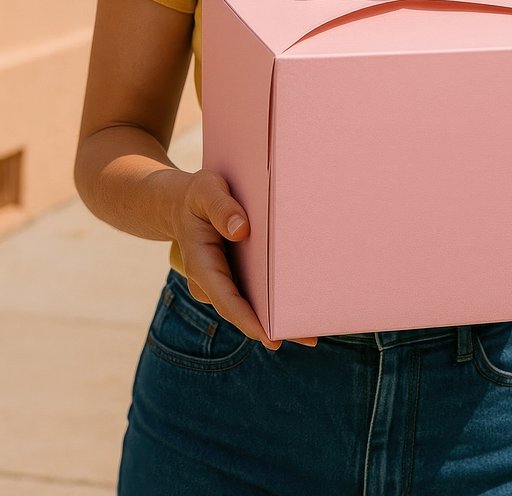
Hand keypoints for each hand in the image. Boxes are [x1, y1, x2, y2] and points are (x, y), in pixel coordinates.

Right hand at [168, 168, 317, 351]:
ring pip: (250, 307)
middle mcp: (212, 281)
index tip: (270, 337)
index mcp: (201, 264)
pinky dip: (273, 304)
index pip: (225, 298)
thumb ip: (221, 207)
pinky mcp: (234, 278)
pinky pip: (253, 295)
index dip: (247, 320)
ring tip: (312, 332)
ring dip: (277, 320)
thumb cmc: (197, 196)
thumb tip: (241, 230)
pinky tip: (299, 309)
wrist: (181, 204)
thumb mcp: (205, 190)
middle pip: (242, 311)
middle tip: (308, 339)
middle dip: (272, 328)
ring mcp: (223, 283)